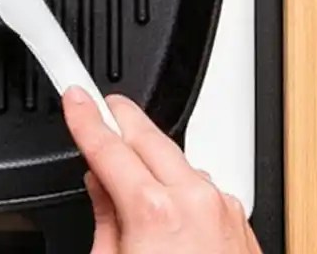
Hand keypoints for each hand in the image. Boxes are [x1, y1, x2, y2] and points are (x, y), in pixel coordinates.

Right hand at [62, 88, 261, 253]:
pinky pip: (204, 186)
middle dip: (122, 118)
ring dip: (153, 155)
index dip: (85, 116)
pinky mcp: (240, 221)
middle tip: (100, 106)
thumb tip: (100, 184)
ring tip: (128, 167)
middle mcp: (196, 198)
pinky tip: (165, 200)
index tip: (75, 95)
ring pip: (179, 160)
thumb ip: (105, 216)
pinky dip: (182, 183)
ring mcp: (224, 207)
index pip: (108, 146)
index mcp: (154, 209)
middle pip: (149, 136)